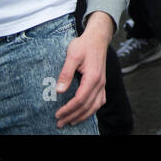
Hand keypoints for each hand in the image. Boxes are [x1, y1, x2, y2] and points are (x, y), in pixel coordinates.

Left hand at [54, 11, 110, 126]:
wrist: (98, 37)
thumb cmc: (84, 44)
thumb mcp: (72, 55)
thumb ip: (66, 74)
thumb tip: (59, 91)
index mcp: (93, 77)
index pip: (80, 99)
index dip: (68, 109)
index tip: (57, 114)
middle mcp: (100, 82)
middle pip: (87, 106)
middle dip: (73, 116)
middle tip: (59, 123)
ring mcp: (103, 83)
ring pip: (95, 106)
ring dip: (83, 116)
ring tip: (71, 122)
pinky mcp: (102, 83)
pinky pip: (100, 101)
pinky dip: (92, 110)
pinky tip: (85, 113)